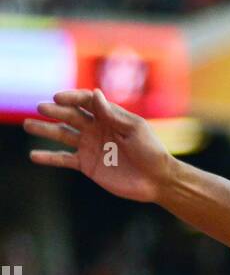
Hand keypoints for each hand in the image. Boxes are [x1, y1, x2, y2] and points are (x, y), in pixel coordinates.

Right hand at [24, 88, 172, 202]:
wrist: (156, 180)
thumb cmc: (151, 150)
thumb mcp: (134, 129)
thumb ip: (113, 114)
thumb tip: (94, 94)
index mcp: (108, 115)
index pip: (86, 101)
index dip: (72, 98)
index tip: (58, 98)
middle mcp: (96, 128)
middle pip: (71, 116)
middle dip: (55, 111)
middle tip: (41, 108)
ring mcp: (89, 146)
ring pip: (62, 135)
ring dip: (45, 130)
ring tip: (28, 124)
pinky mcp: (87, 165)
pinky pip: (64, 159)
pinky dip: (49, 158)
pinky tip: (34, 155)